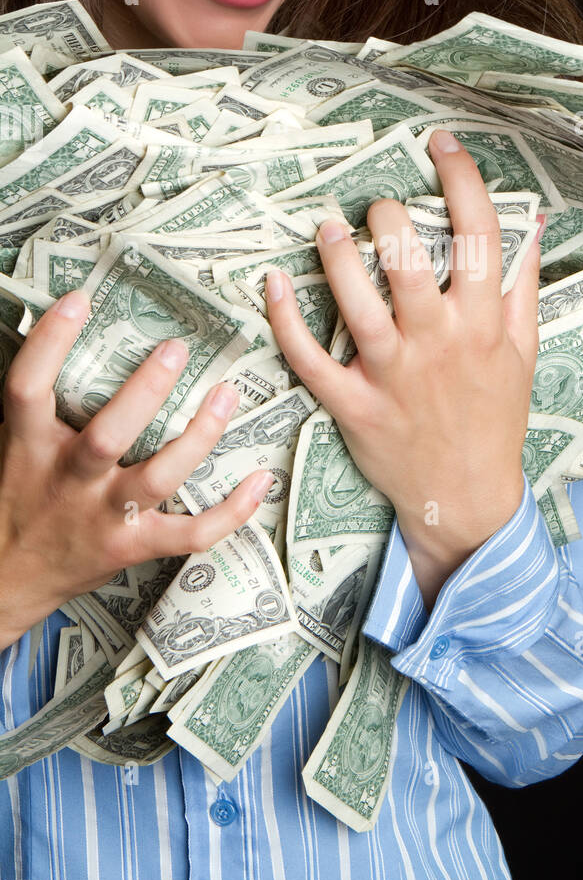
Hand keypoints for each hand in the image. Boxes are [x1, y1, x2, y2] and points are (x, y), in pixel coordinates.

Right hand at [0, 290, 273, 649]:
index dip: (49, 343)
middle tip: (177, 347)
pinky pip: (191, 533)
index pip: (27, 388)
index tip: (80, 299)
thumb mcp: (14, 446)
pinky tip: (260, 480)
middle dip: (145, 392)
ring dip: (199, 436)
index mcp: (29, 446)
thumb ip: (41, 404)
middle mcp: (68, 481)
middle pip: (107, 436)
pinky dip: (231, 511)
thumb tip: (68, 327)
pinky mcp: (134, 546)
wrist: (8, 580)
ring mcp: (103, 516)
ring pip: (158, 478)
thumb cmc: (22, 497)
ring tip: (228, 394)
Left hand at [265, 128, 542, 610]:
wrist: (467, 497)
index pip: (479, 236)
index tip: (441, 143)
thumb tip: (533, 223)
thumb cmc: (495, 418)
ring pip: (359, 304)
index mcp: (484, 323)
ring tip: (326, 230)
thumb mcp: (523, 350)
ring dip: (337, 259)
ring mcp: (393, 375)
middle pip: (410, 263)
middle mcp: (438, 342)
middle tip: (376, 205)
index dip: (461, 180)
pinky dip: (287, 321)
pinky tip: (273, 283)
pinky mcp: (353, 404)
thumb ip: (524, 285)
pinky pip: (311, 359)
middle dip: (388, 218)